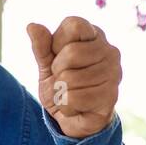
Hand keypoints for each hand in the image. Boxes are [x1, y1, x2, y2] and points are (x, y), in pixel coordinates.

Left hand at [26, 17, 121, 139]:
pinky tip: (76, 107)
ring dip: (60, 92)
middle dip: (57, 71)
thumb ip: (41, 47)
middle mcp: (109, 51)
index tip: (58, 56)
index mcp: (94, 36)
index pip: (74, 25)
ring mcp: (114, 73)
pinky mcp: (111, 96)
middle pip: (71, 53)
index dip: (57, 42)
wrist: (74, 119)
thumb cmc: (62, 87)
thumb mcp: (47, 66)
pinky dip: (66, 106)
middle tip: (63, 80)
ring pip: (70, 79)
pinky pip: (74, 99)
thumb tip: (31, 26)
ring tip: (69, 95)